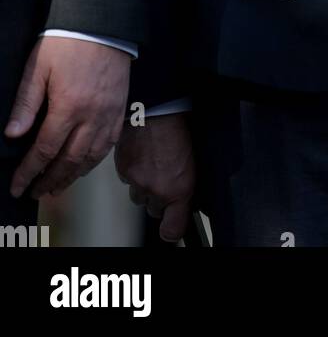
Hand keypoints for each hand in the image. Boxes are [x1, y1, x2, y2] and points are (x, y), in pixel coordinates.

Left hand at [5, 37, 130, 199]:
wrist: (103, 24)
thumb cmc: (68, 42)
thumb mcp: (38, 67)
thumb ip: (26, 103)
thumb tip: (12, 134)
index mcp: (69, 106)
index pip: (44, 150)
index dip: (28, 172)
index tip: (17, 186)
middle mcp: (91, 116)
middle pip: (69, 161)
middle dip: (49, 181)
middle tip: (35, 192)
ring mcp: (109, 114)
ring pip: (90, 158)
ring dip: (72, 176)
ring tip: (56, 186)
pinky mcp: (120, 109)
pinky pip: (108, 145)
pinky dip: (93, 161)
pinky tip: (83, 165)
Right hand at [115, 114, 194, 242]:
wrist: (156, 107)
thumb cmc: (179, 127)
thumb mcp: (193, 159)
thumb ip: (186, 183)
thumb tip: (185, 196)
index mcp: (179, 188)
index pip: (172, 230)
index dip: (172, 229)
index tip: (173, 225)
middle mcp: (156, 190)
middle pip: (154, 210)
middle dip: (159, 198)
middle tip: (166, 178)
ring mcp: (138, 181)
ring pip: (139, 196)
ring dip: (145, 185)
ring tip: (154, 163)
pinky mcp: (123, 170)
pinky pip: (127, 179)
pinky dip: (134, 171)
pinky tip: (144, 154)